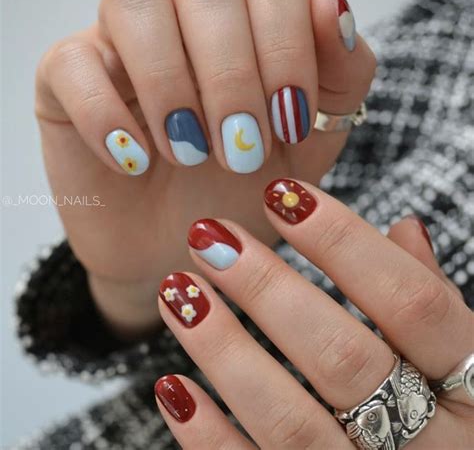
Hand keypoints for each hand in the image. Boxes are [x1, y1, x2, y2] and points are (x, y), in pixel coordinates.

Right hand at [35, 0, 374, 335]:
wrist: (177, 245)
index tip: (289, 125)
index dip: (288, 48)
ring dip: (172, 86)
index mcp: (245, 23)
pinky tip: (136, 163)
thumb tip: (332, 3)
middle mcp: (181, 19)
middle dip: (233, 78)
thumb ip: (339, 77)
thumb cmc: (242, 193)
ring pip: (135, 1)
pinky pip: (72, 64)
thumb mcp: (309, 146)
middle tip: (241, 153)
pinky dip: (108, 117)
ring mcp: (119, 43)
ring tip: (190, 155)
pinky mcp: (65, 81)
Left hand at [154, 178, 473, 448]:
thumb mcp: (460, 357)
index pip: (413, 303)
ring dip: (225, 350)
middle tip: (210, 236)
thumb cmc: (446, 411)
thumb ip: (428, 297)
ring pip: (290, 422)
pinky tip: (173, 386)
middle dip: (268, 290)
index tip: (282, 195)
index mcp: (473, 390)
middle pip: (343, 357)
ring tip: (179, 290)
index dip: (346, 242)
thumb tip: (405, 226)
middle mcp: (431, 444)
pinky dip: (210, 437)